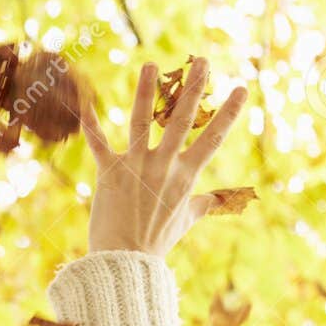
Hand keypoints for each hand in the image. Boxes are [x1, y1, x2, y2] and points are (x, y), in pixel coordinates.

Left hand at [76, 56, 247, 259]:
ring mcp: (136, 167)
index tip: (242, 88)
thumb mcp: (185, 222)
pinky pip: (99, 143)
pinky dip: (91, 124)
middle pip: (181, 120)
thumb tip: (219, 201)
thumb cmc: (156, 243)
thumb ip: (202, 204)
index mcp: (185, 176)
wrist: (124, 263)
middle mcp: (163, 166)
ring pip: (141, 121)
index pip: (212, 139)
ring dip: (145, 91)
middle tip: (204, 61)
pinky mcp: (109, 173)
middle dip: (194, 89)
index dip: (229, 113)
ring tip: (150, 65)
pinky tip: (84, 102)